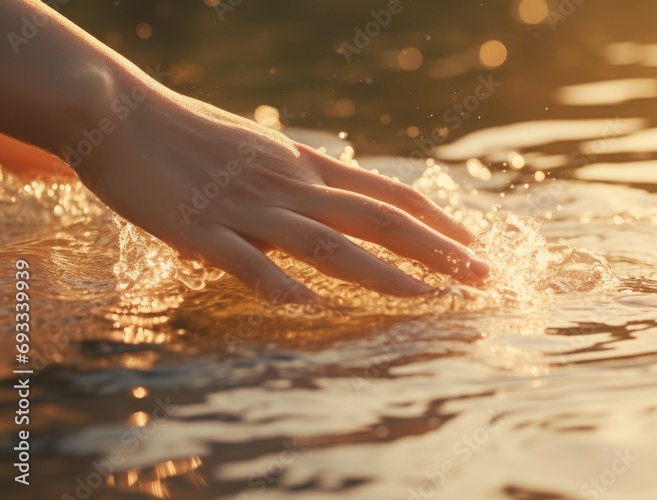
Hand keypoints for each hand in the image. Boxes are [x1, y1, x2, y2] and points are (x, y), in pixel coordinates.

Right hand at [71, 82, 489, 303]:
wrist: (118, 113)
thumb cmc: (189, 136)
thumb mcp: (261, 151)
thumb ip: (298, 178)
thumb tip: (332, 197)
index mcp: (305, 169)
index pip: (387, 195)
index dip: (436, 222)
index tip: (474, 245)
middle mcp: (290, 187)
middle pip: (377, 220)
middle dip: (436, 251)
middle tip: (482, 277)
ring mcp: (248, 209)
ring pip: (328, 244)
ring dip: (383, 273)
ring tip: (428, 297)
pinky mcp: (200, 229)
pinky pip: (246, 261)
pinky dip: (279, 283)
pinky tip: (310, 306)